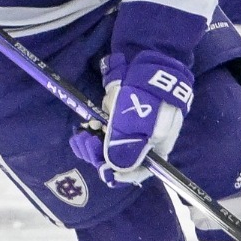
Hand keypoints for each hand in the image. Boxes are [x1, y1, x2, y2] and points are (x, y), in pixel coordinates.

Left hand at [68, 52, 193, 185]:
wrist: (148, 65)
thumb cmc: (149, 98)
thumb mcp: (140, 126)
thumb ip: (126, 148)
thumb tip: (114, 171)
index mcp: (156, 148)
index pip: (141, 171)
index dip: (123, 175)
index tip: (107, 172)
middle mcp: (141, 142)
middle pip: (119, 161)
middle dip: (100, 157)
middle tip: (88, 145)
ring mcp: (127, 129)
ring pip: (106, 148)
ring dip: (92, 144)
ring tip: (84, 133)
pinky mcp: (115, 117)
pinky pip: (100, 132)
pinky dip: (92, 131)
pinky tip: (88, 124)